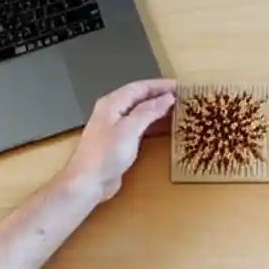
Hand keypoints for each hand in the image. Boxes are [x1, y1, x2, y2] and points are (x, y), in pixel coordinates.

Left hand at [58, 79, 175, 201]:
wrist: (87, 182)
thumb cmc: (105, 154)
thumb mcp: (130, 129)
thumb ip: (148, 111)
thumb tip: (167, 97)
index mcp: (112, 103)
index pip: (140, 87)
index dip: (160, 85)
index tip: (180, 86)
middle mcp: (112, 111)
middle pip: (138, 97)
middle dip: (159, 95)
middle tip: (181, 96)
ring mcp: (113, 126)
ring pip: (138, 111)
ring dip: (156, 108)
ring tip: (176, 108)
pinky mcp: (117, 141)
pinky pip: (138, 125)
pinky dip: (151, 122)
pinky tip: (162, 126)